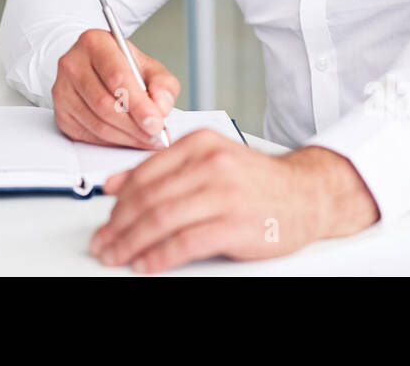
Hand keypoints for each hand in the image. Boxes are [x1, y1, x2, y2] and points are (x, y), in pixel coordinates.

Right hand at [51, 28, 179, 148]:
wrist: (95, 68)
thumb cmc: (122, 66)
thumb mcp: (149, 66)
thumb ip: (163, 84)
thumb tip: (161, 107)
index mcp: (94, 42)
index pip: (117, 77)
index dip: (138, 104)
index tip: (156, 122)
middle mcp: (73, 64)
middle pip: (104, 103)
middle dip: (134, 125)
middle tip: (155, 135)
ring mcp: (62, 89)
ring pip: (96, 123)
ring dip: (126, 137)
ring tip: (146, 139)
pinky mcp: (61, 113)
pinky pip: (88, 135)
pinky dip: (112, 142)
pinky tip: (127, 138)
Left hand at [88, 131, 379, 272]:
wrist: (307, 194)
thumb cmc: (256, 181)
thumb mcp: (210, 160)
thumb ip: (164, 168)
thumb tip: (115, 184)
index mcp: (200, 144)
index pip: (145, 174)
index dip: (118, 202)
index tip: (104, 220)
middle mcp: (211, 164)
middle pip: (148, 199)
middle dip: (118, 226)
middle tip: (103, 243)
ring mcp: (224, 194)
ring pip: (161, 220)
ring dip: (130, 243)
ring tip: (116, 256)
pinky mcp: (235, 224)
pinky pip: (184, 243)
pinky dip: (158, 257)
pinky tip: (145, 265)